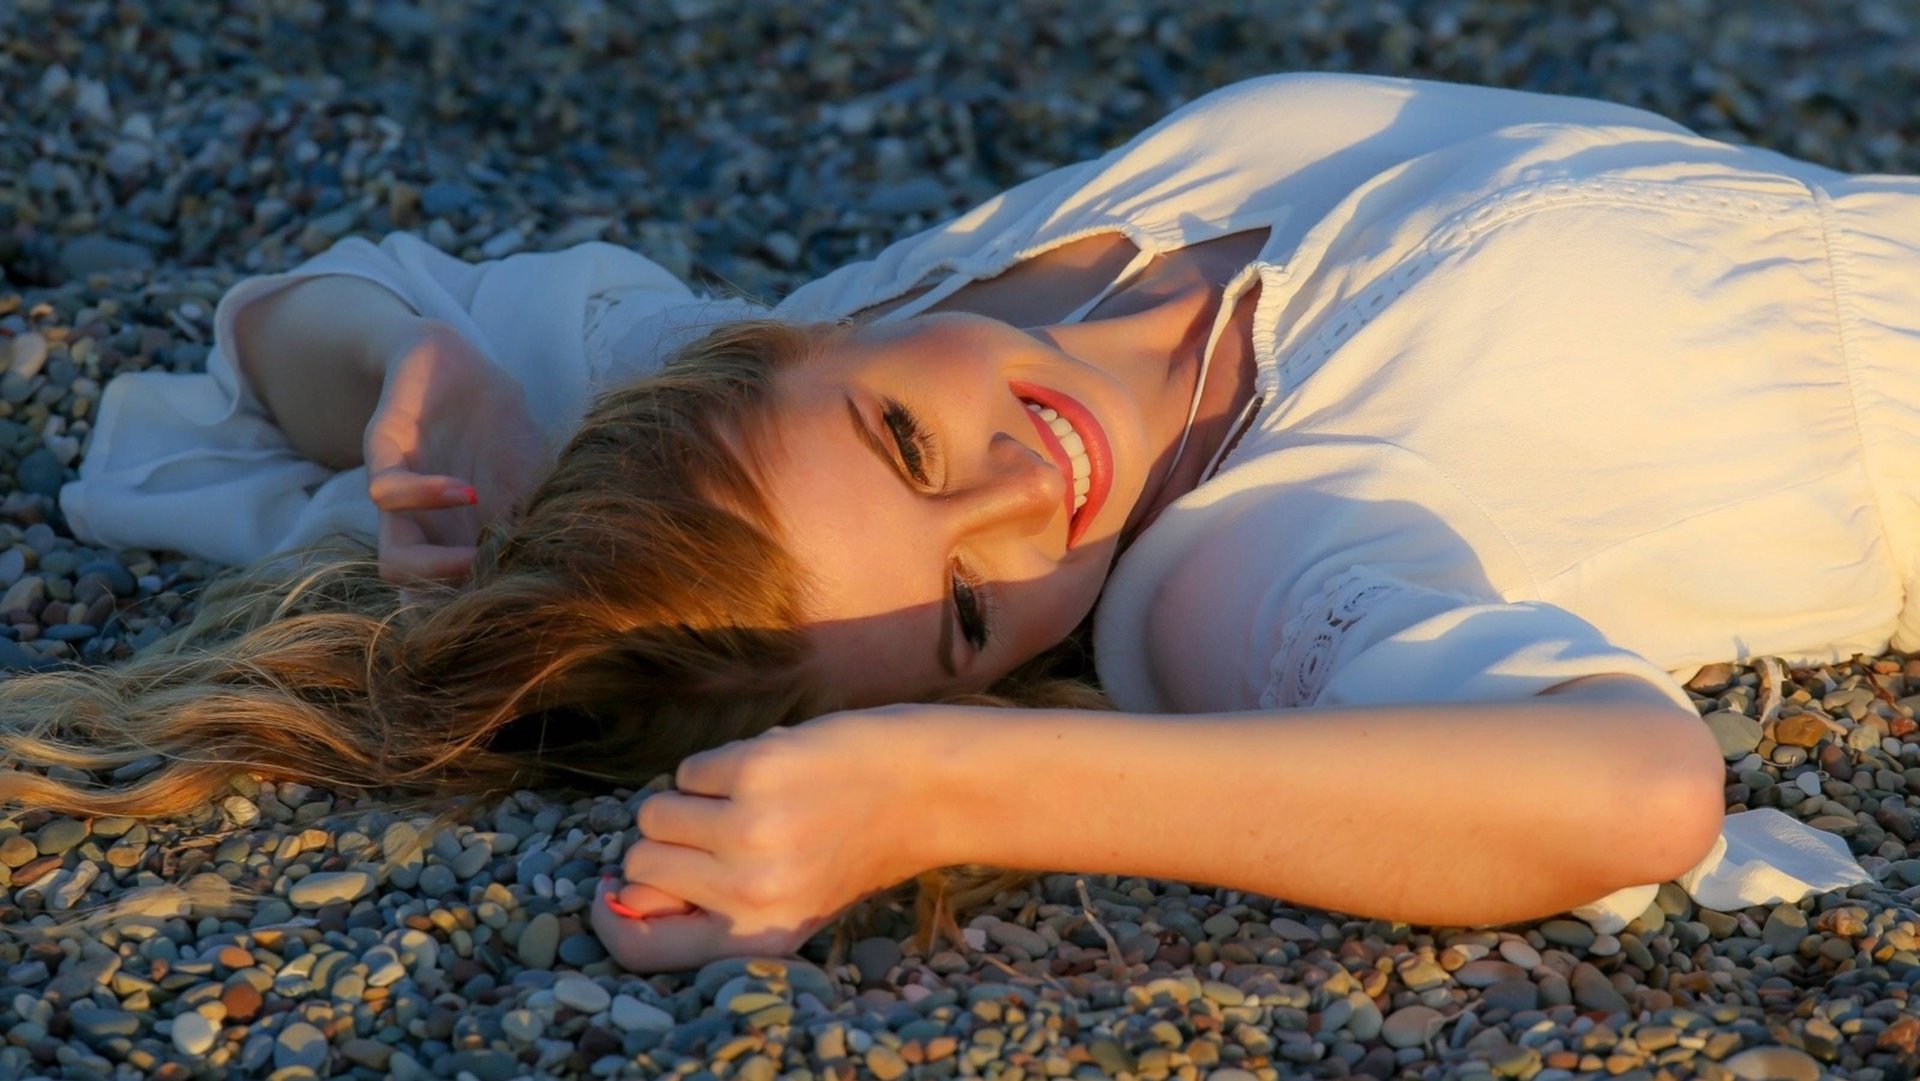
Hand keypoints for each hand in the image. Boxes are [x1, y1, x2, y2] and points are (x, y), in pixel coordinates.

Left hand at [362, 321, 546, 586]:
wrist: (452, 361)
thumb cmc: (498, 425)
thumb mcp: (532, 475)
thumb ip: (539, 519)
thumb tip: (570, 573)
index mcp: (463, 542)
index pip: (461, 602)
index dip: (486, 613)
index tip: (525, 608)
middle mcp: (428, 532)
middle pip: (422, 600)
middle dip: (458, 608)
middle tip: (496, 598)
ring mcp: (402, 498)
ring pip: (396, 563)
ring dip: (436, 570)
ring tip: (476, 559)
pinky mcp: (382, 454)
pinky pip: (389, 494)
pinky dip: (428, 498)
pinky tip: (468, 492)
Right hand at [590, 707, 938, 973]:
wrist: (927, 788)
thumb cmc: (853, 842)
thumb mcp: (792, 902)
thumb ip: (714, 906)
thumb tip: (621, 893)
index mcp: (757, 937)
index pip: (642, 950)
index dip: (613, 919)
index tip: (612, 890)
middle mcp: (748, 893)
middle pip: (641, 866)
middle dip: (667, 843)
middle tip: (720, 830)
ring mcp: (748, 830)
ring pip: (655, 813)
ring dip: (690, 800)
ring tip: (749, 800)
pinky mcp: (754, 771)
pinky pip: (690, 770)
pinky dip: (719, 766)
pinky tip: (771, 771)